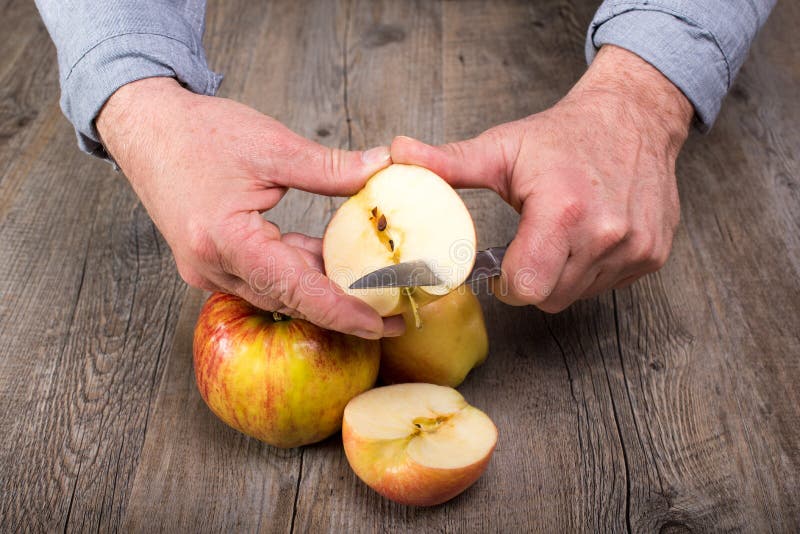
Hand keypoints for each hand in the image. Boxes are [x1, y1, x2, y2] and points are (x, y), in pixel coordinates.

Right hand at [97, 77, 402, 337]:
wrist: (145, 127)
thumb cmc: (198, 132)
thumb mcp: (272, 146)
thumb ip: (330, 167)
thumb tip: (382, 168)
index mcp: (225, 241)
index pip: (295, 290)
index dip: (341, 312)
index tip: (380, 326)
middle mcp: (212, 267)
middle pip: (289, 298)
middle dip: (340, 306)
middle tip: (390, 313)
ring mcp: (207, 269)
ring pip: (277, 290)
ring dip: (319, 285)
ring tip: (368, 283)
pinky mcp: (210, 262)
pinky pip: (262, 276)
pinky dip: (295, 269)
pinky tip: (328, 257)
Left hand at [391, 45, 692, 311]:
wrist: (634, 117)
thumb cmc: (564, 134)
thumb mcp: (502, 148)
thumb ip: (448, 163)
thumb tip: (396, 154)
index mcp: (563, 209)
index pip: (527, 287)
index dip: (507, 284)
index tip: (500, 267)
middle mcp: (606, 233)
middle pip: (549, 298)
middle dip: (530, 280)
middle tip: (528, 245)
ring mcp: (636, 247)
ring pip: (578, 295)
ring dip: (561, 275)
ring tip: (558, 235)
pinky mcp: (654, 254)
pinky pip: (607, 284)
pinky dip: (590, 269)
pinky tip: (587, 236)